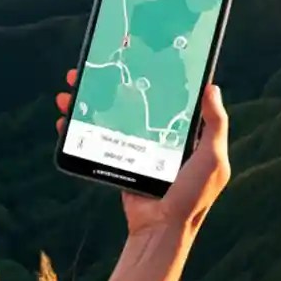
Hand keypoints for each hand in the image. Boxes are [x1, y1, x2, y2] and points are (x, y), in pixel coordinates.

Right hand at [55, 68, 231, 236]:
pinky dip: (78, 127)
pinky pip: (96, 138)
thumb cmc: (192, 195)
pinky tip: (65, 117)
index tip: (137, 52)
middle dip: (109, 81)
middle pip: (130, 99)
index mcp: (183, 131)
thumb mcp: (212, 159)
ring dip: (86, 100)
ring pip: (108, 114)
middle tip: (91, 66)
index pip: (168, 95)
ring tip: (70, 88)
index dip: (152, 74)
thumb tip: (212, 86)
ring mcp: (136, 147)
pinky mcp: (119, 160)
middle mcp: (158, 135)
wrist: (160, 228)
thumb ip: (215, 124)